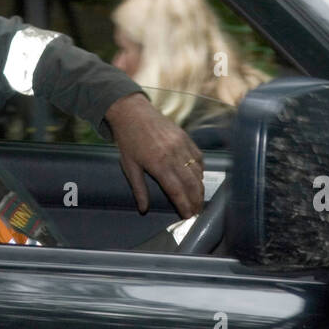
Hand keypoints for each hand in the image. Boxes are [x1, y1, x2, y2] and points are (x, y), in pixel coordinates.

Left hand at [105, 92, 204, 217]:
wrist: (132, 112)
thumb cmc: (128, 140)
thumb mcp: (129, 167)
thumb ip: (139, 189)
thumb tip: (143, 209)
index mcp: (158, 164)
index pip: (176, 190)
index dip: (184, 205)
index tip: (187, 216)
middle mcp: (173, 155)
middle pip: (191, 184)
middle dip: (196, 200)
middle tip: (197, 212)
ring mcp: (181, 145)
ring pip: (197, 171)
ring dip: (200, 187)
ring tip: (198, 199)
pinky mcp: (185, 137)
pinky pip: (198, 157)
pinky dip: (200, 170)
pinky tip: (198, 179)